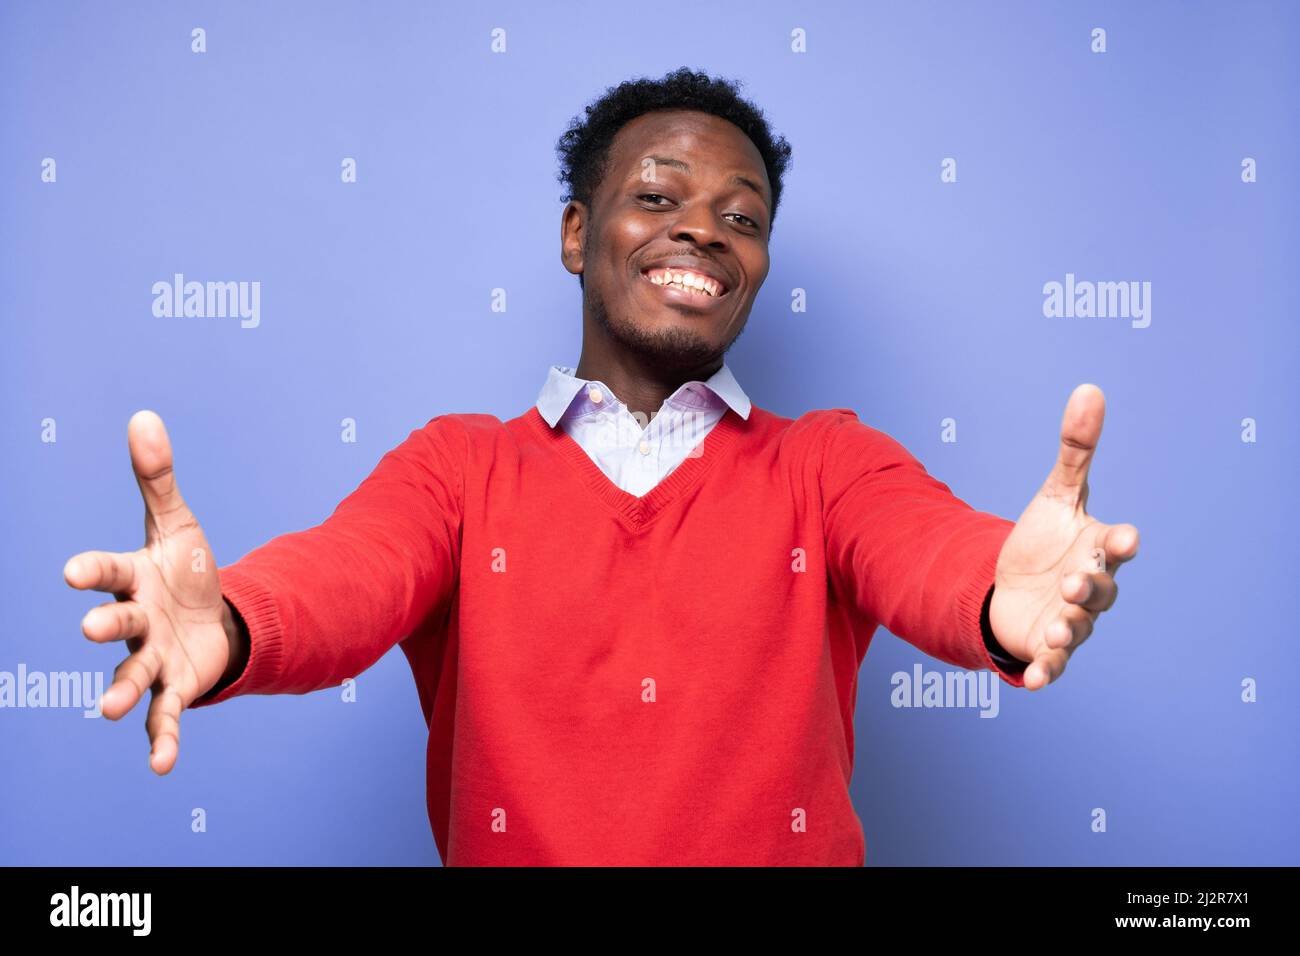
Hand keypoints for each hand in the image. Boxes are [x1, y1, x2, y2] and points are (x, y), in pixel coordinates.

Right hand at [64, 411, 236, 773]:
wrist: (213, 616)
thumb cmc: (183, 569)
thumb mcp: (177, 523)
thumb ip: (158, 478)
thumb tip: (144, 417)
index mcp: (133, 579)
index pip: (109, 572)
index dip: (92, 571)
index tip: (72, 572)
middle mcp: (136, 621)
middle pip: (118, 624)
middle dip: (106, 626)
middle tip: (90, 630)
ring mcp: (152, 658)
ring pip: (132, 675)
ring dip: (121, 692)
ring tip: (108, 709)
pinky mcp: (175, 687)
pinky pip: (166, 715)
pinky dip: (164, 738)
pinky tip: (162, 765)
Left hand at [988, 384, 1139, 689]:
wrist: (1012, 585)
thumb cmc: (1045, 540)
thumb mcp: (1056, 494)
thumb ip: (1075, 450)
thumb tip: (1089, 389)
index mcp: (1096, 550)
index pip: (1116, 546)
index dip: (1120, 543)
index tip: (1123, 537)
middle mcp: (1090, 589)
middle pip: (1099, 591)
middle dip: (1089, 588)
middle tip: (1073, 583)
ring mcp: (1071, 621)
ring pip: (1078, 629)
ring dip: (1070, 629)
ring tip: (1057, 626)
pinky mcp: (1046, 647)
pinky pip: (1050, 664)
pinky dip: (1044, 672)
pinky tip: (1032, 681)